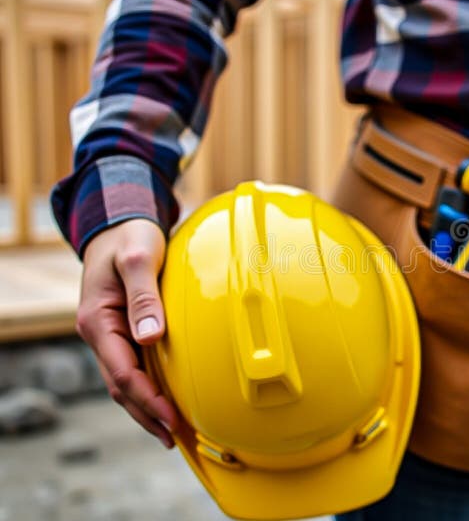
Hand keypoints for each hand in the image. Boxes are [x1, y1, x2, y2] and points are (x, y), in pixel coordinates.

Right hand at [78, 219, 177, 447]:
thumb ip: (144, 295)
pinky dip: (148, 387)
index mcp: (98, 321)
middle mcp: (100, 333)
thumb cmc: (130, 238)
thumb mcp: (138, 258)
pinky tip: (167, 399)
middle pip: (121, 386)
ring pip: (125, 381)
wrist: (120, 224)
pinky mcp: (124, 331)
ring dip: (146, 407)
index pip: (123, 373)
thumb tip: (149, 336)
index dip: (148, 400)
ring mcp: (110, 334)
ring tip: (172, 431)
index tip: (173, 419)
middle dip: (147, 414)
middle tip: (176, 438)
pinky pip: (133, 367)